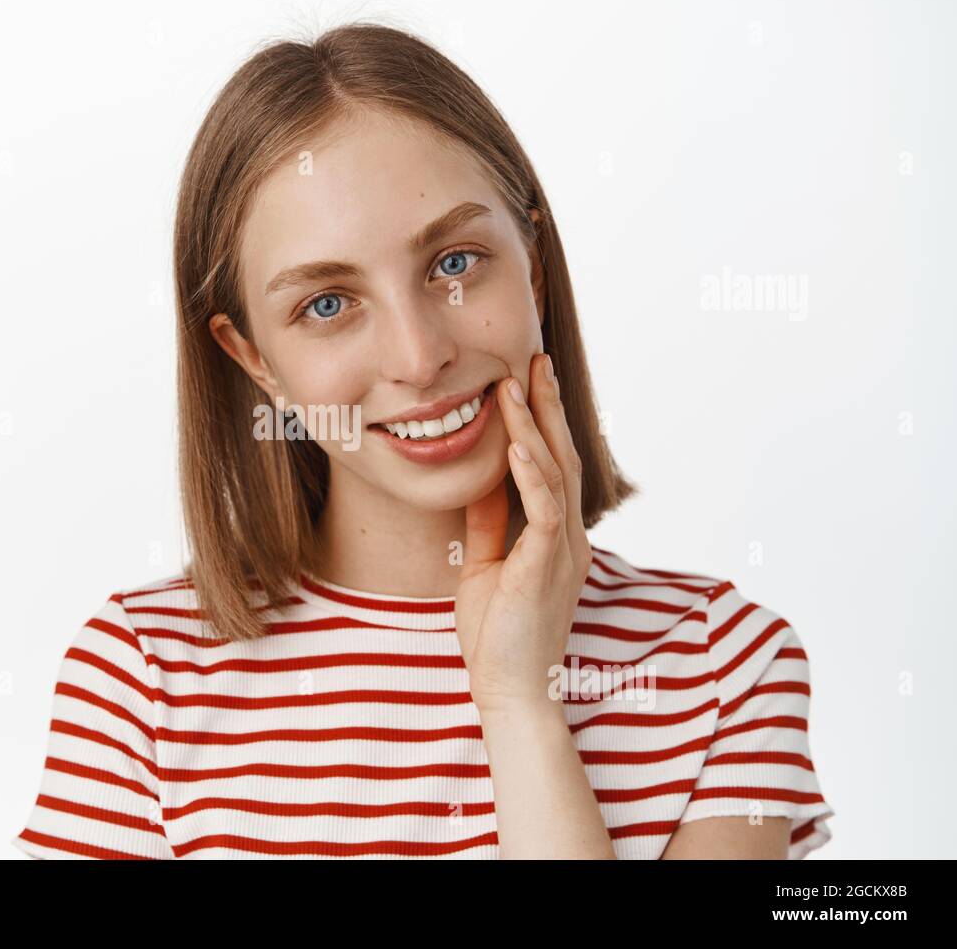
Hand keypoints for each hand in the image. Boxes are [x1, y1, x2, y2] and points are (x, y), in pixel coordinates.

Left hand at [455, 352, 592, 713]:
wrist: (509, 691)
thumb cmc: (497, 636)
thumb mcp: (485, 565)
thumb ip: (489, 523)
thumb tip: (481, 480)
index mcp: (556, 537)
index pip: (552, 466)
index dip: (540, 421)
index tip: (525, 380)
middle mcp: (568, 537)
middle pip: (562, 456)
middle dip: (547, 406)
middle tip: (535, 359)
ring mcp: (564, 551)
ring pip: (555, 474)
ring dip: (535, 426)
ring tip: (518, 383)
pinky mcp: (547, 568)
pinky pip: (545, 511)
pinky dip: (531, 474)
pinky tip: (516, 442)